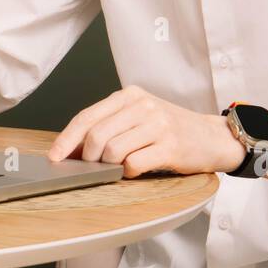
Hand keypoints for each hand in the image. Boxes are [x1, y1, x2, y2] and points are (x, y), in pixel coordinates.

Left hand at [46, 85, 245, 176]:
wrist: (212, 137)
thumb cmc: (170, 130)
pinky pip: (134, 163)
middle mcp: (142, 105)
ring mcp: (157, 124)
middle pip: (96, 135)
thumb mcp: (139, 117)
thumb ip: (110, 126)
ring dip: (110, 166)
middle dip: (88, 158)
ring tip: (120, 168)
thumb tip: (74, 150)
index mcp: (129, 95)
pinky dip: (128, 172)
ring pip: (113, 150)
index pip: (87, 116)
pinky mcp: (170, 145)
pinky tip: (135, 171)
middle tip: (93, 168)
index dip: (67, 139)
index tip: (55, 157)